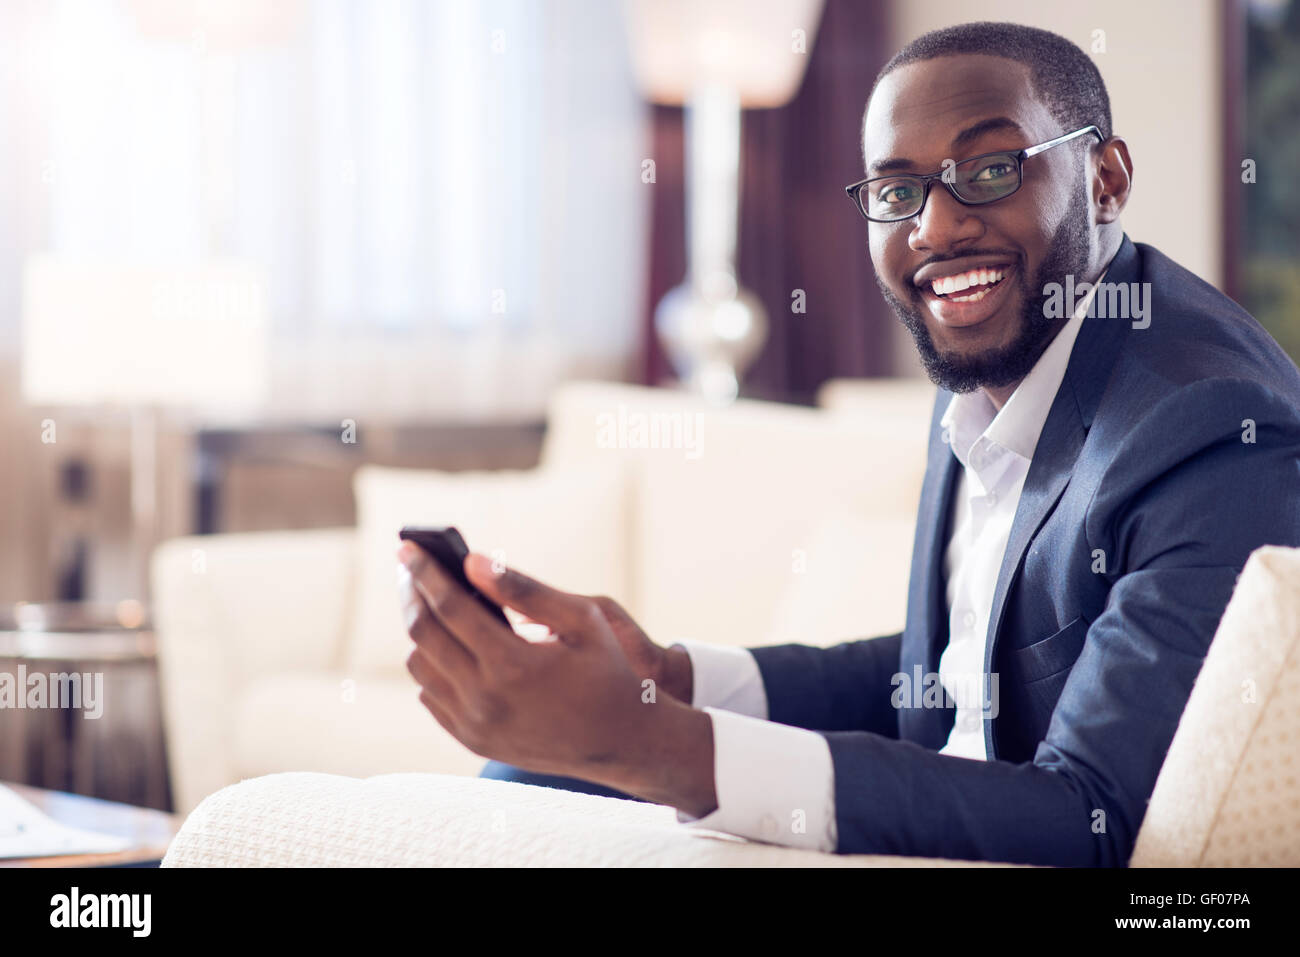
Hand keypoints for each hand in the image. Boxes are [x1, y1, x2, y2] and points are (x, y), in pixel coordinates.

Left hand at [396, 543, 715, 814]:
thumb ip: (525, 589)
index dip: (426, 572)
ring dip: (420, 632)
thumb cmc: (608, 670)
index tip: (407, 547)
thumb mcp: (582, 618)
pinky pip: (431, 697)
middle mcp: (486, 699)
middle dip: (412, 594)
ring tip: (433, 606)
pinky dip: (432, 667)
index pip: (450, 607)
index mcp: (513, 664)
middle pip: (424, 635)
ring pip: (420, 668)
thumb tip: (473, 561)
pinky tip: (449, 647)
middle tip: (410, 569)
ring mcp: (476, 725)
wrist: (624, 740)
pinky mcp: (473, 741)